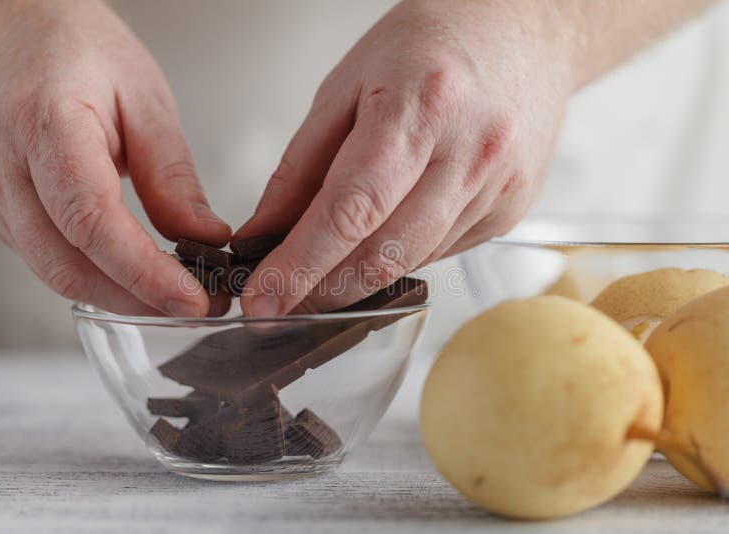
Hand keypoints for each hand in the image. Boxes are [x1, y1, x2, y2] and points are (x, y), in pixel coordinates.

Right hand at [0, 1, 230, 315]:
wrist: (14, 36)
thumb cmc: (79, 52)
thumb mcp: (146, 99)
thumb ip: (172, 176)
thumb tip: (205, 240)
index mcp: (44, 123)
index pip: (90, 219)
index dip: (142, 271)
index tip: (193, 299)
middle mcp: (5, 166)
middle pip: (67, 264)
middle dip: (138, 299)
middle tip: (200, 307)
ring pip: (55, 274)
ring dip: (120, 297)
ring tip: (177, 297)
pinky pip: (48, 261)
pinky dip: (97, 279)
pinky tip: (137, 277)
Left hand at [235, 0, 570, 314]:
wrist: (526, 30)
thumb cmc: (433, 42)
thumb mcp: (347, 84)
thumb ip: (301, 164)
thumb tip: (265, 231)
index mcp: (421, 107)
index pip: (351, 211)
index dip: (300, 266)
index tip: (262, 301)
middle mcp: (470, 152)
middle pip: (384, 254)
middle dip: (323, 292)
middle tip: (281, 305)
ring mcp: (498, 188)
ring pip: (412, 262)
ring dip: (358, 278)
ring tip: (323, 269)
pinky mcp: (511, 212)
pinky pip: (441, 253)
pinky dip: (400, 257)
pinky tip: (384, 236)